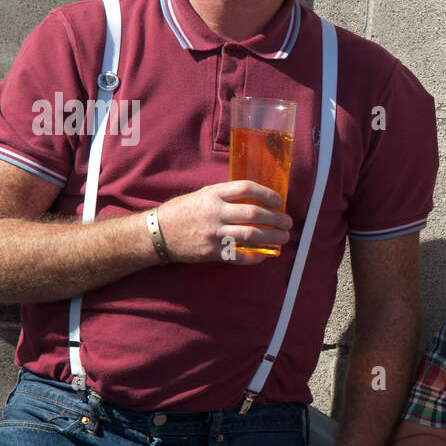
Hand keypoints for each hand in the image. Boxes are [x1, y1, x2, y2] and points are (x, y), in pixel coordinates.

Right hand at [155, 181, 292, 263]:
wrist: (158, 233)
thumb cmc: (182, 211)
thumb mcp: (202, 195)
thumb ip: (226, 196)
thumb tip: (256, 199)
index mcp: (213, 194)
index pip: (247, 188)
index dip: (268, 194)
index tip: (279, 201)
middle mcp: (215, 212)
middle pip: (255, 214)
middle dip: (277, 219)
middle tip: (287, 223)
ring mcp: (214, 233)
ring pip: (252, 235)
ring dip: (273, 237)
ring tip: (283, 238)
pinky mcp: (212, 252)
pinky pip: (239, 255)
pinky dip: (255, 256)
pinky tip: (264, 254)